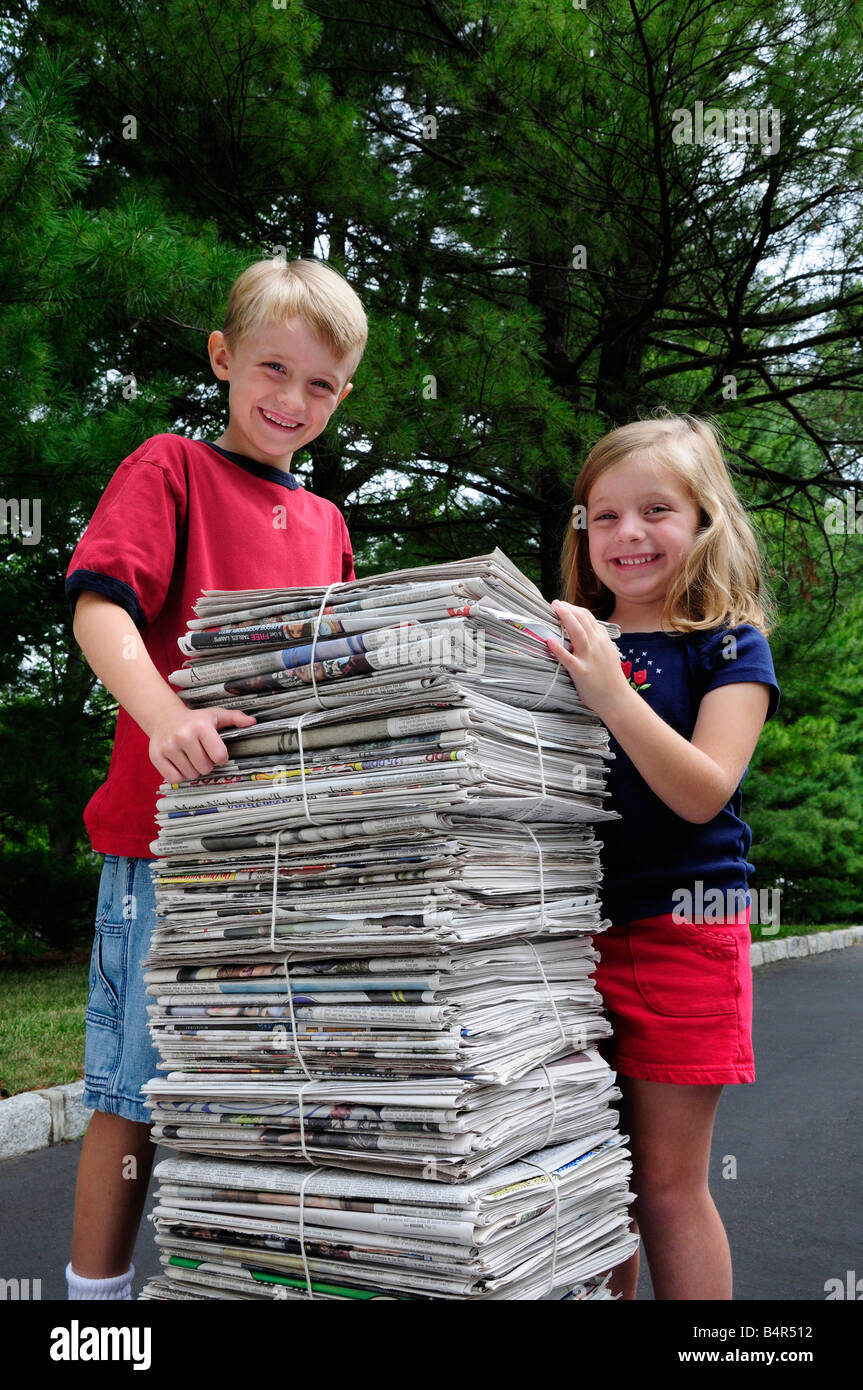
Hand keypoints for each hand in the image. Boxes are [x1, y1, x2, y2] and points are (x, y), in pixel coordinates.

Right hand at [149, 704, 256, 781]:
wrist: (163, 717)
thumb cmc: (194, 719)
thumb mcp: (215, 715)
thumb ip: (235, 718)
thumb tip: (252, 721)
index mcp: (201, 726)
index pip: (219, 756)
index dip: (220, 757)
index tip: (216, 752)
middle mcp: (183, 736)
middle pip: (205, 768)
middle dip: (206, 764)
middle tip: (201, 755)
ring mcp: (168, 747)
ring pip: (190, 775)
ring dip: (193, 770)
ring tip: (190, 758)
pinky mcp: (156, 756)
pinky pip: (174, 778)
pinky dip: (179, 775)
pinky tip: (180, 763)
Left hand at [545, 601, 630, 718]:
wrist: (617, 698)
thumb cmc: (610, 678)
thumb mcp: (608, 653)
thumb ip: (599, 640)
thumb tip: (590, 628)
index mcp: (602, 640)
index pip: (588, 617)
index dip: (574, 609)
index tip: (563, 605)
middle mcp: (597, 645)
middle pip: (582, 620)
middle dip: (568, 609)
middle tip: (555, 603)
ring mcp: (589, 658)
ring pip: (577, 633)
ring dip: (565, 618)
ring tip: (555, 609)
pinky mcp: (582, 671)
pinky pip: (568, 658)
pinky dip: (558, 649)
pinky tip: (549, 641)